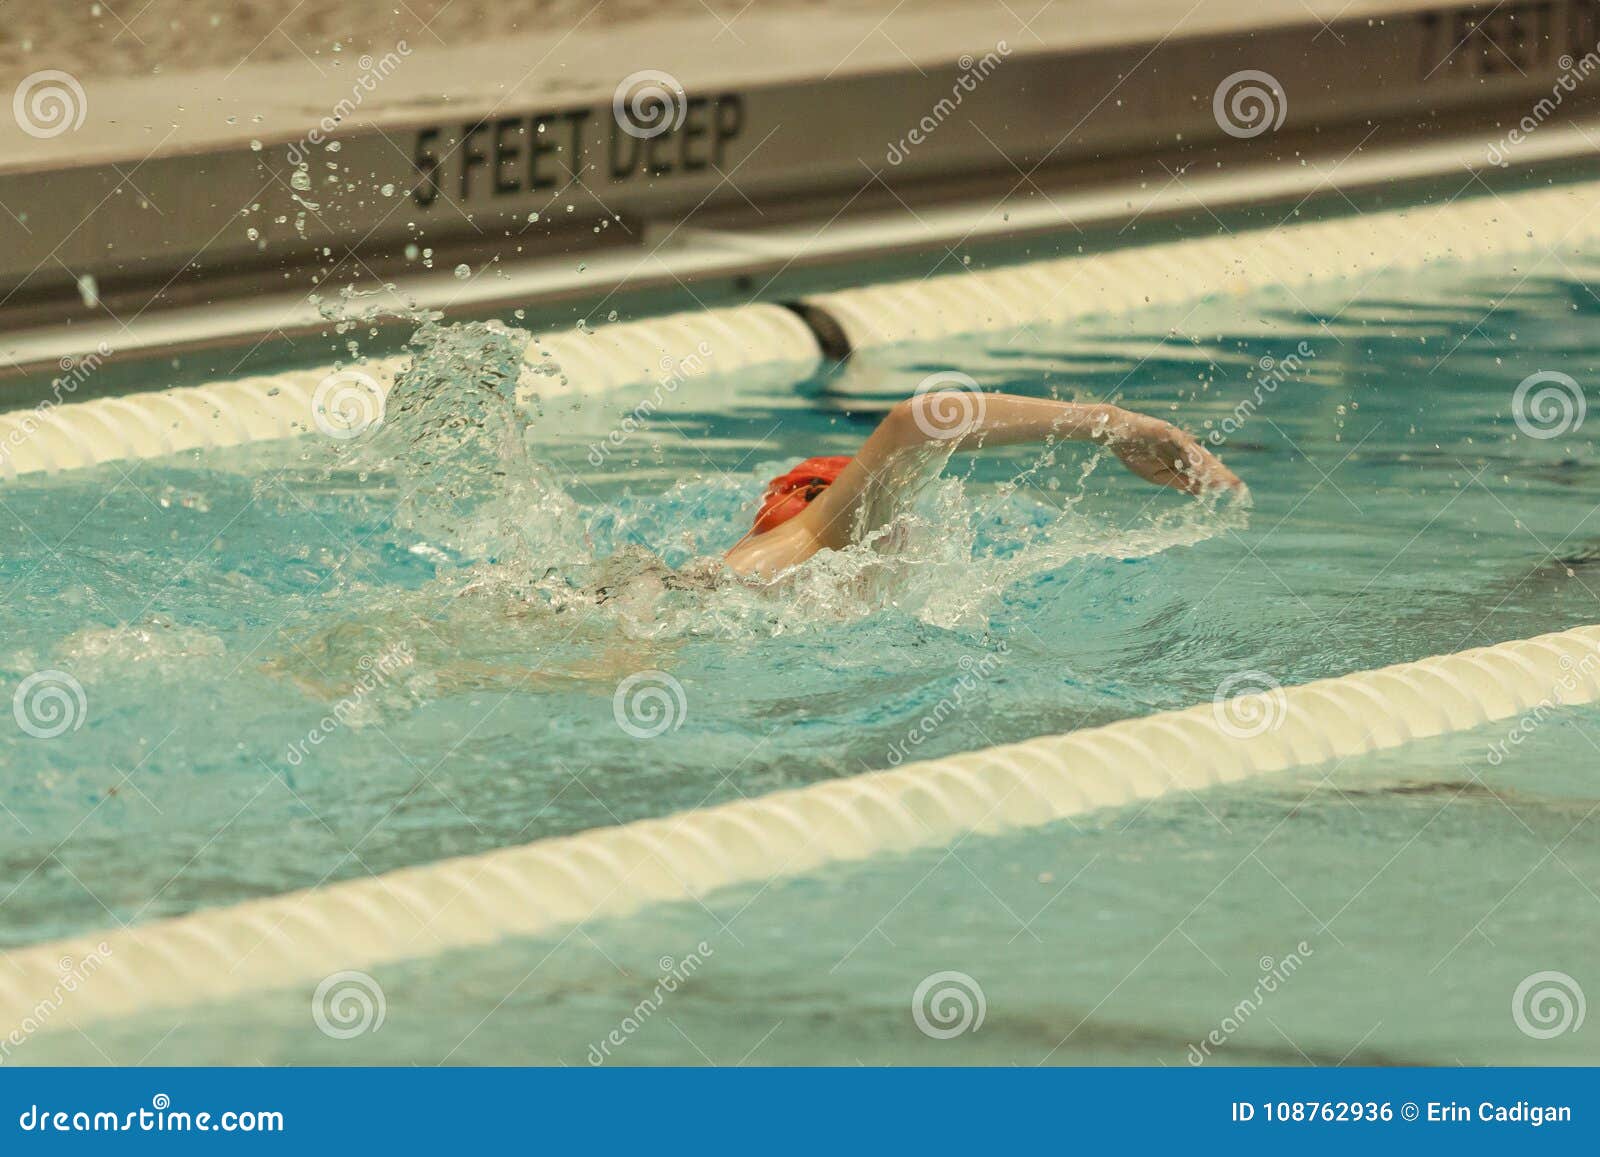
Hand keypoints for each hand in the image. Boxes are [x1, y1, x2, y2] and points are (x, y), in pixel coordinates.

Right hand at [1106, 413, 1245, 497]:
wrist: (1115, 434)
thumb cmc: (1133, 453)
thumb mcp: (1156, 475)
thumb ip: (1177, 481)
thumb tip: (1199, 491)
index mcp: (1181, 457)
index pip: (1203, 470)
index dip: (1216, 480)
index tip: (1231, 491)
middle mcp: (1183, 447)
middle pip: (1206, 462)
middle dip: (1222, 475)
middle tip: (1238, 487)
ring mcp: (1176, 439)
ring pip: (1198, 454)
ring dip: (1211, 468)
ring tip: (1225, 481)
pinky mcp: (1167, 431)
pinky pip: (1181, 444)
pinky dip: (1191, 455)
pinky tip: (1200, 467)